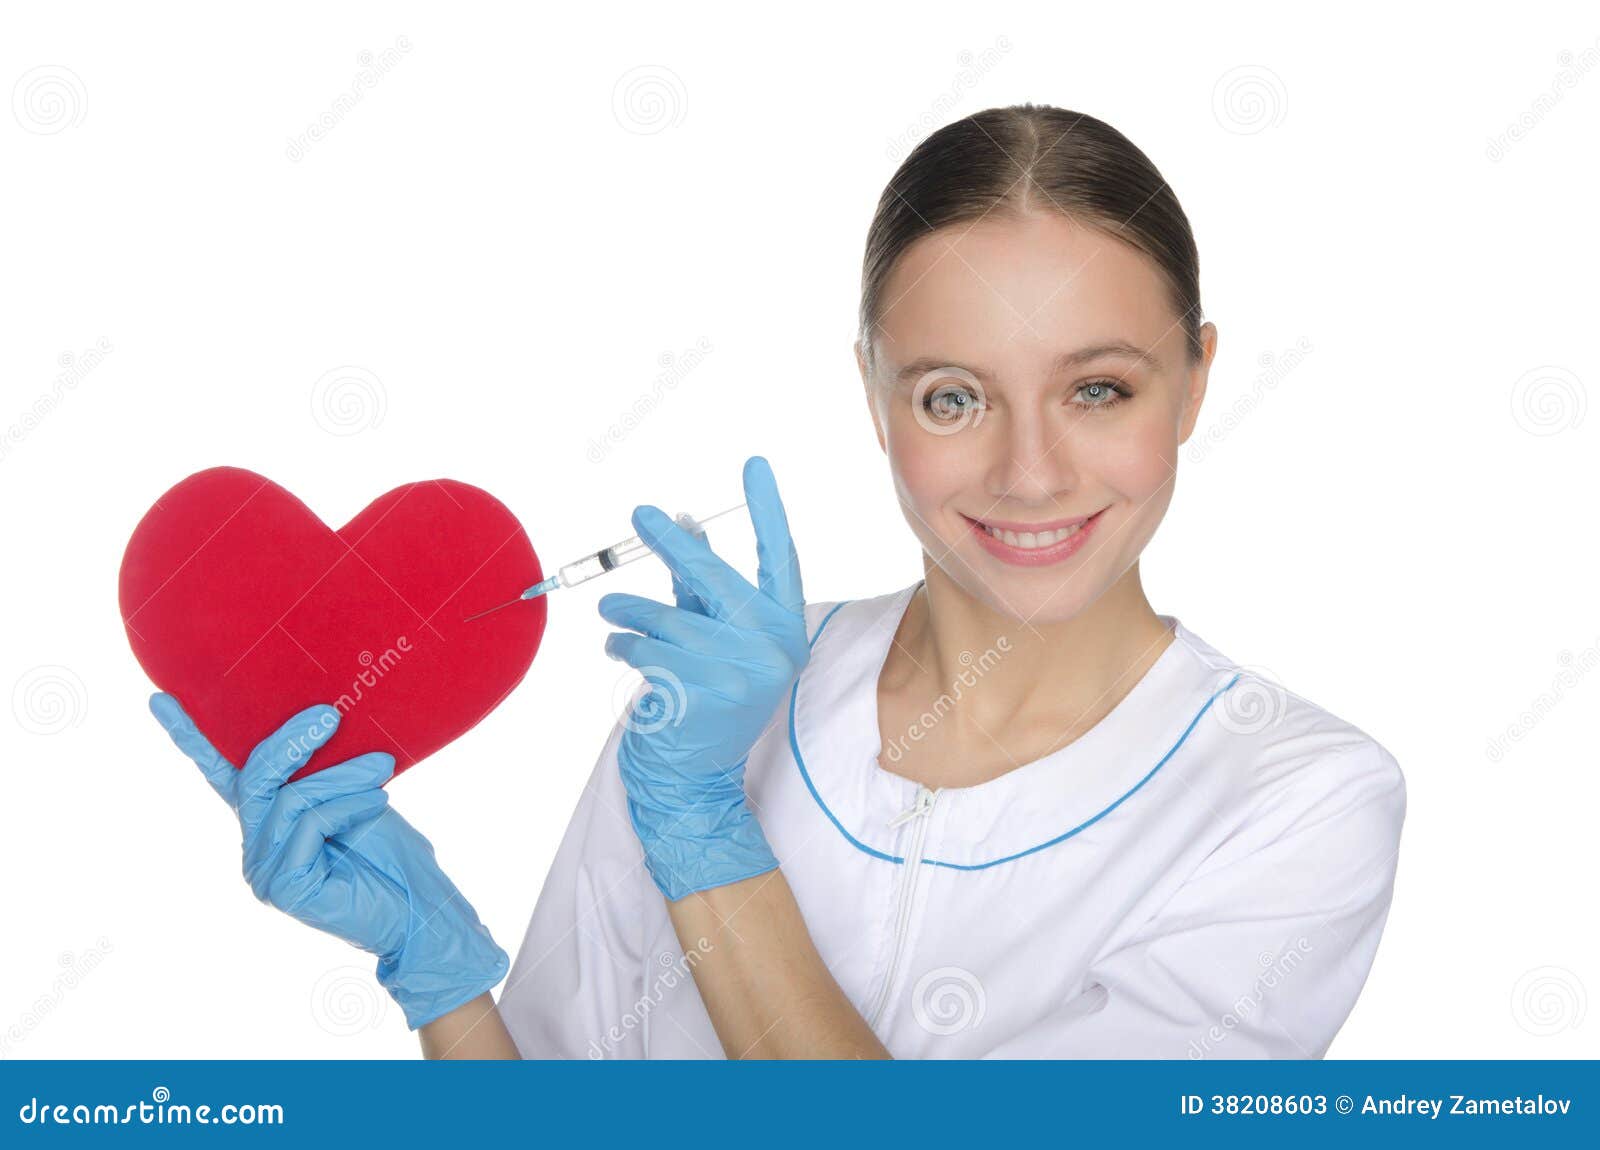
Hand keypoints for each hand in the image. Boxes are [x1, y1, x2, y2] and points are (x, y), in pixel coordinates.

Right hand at [149, 693, 508, 1029]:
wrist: (421, 911)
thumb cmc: (392, 853)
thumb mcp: (355, 796)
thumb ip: (323, 771)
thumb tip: (319, 717)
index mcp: (268, 819)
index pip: (221, 776)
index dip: (190, 738)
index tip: (159, 698)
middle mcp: (257, 846)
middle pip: (256, 777)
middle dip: (293, 740)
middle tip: (331, 716)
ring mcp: (265, 871)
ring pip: (291, 798)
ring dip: (342, 776)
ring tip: (382, 766)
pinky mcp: (283, 888)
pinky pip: (309, 823)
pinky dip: (349, 805)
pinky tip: (379, 802)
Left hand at [597, 455, 808, 900]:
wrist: (695, 778)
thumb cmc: (707, 700)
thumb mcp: (721, 640)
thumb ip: (705, 587)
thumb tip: (685, 524)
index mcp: (786, 631)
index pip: (779, 557)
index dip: (766, 509)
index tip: (754, 463)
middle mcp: (772, 649)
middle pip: (716, 578)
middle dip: (672, 544)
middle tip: (640, 514)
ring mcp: (738, 671)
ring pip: (666, 617)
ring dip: (628, 614)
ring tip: (611, 617)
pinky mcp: (698, 690)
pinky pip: (645, 647)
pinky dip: (622, 645)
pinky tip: (620, 652)